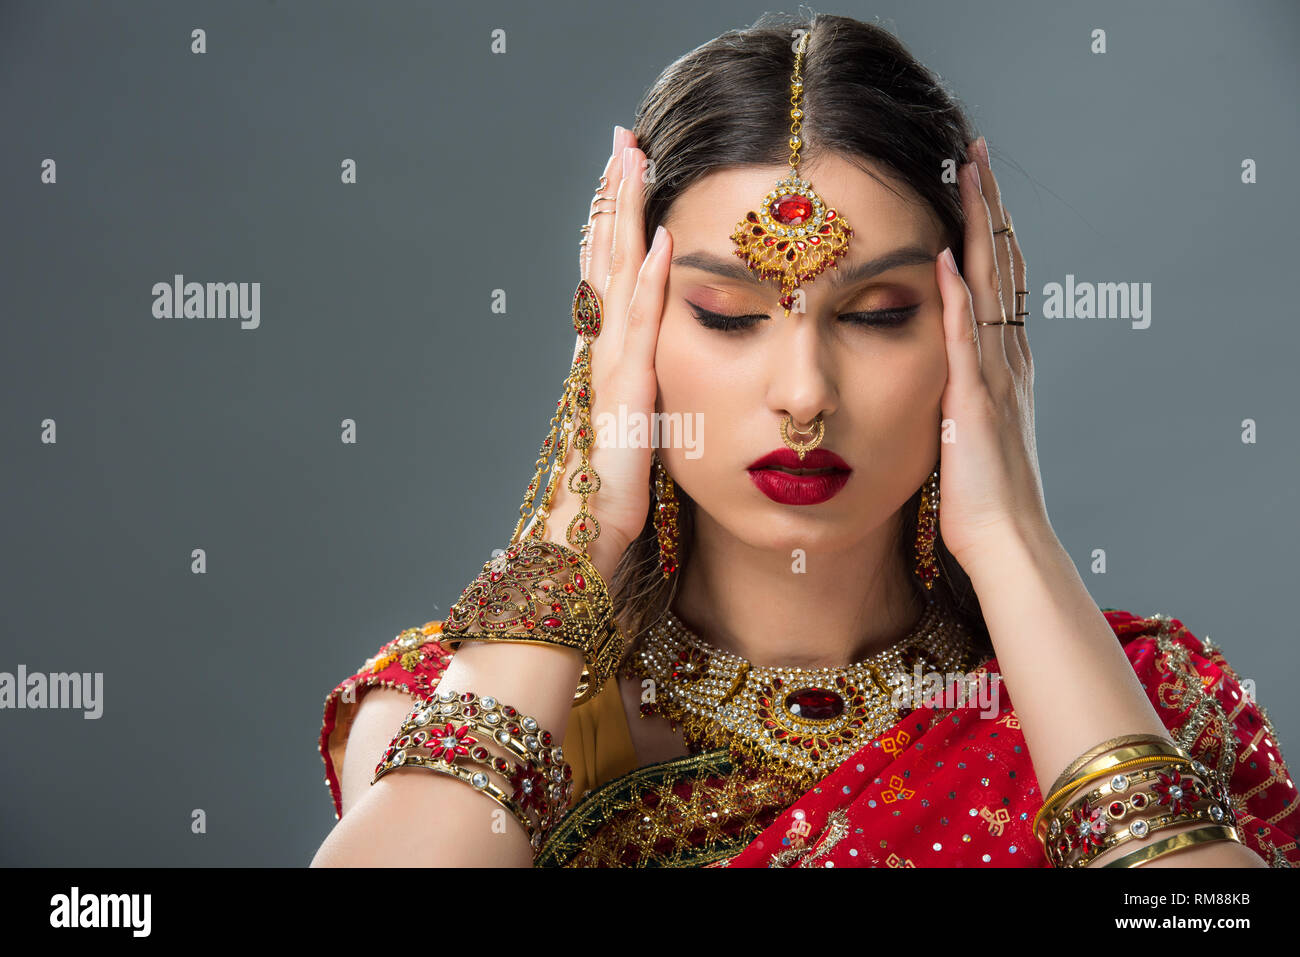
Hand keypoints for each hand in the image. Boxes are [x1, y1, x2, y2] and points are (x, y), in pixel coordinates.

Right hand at [524, 128, 671, 582]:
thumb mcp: (636, 432)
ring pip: (615, 280)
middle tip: (623, 140)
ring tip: (633, 162)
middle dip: (615, 199)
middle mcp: (602, 354)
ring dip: (625, 219)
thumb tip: (660, 370)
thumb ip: (643, 393)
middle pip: (605, 260)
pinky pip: (640, 333)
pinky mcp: (627, 399)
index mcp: (609, 359)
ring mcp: (610, 372)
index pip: (607, 274)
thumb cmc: (611, 500)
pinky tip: (659, 243)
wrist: (583, 548)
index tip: (626, 172)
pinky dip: (647, 286)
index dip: (615, 221)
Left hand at [934, 137, 1051, 569]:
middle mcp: (1006, 357)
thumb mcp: (966, 425)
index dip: (989, 228)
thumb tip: (938, 362)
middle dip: (988, 207)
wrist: (1004, 537)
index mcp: (1002, 362)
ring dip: (979, 228)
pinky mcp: (976, 400)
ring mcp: (995, 375)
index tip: (973, 182)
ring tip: (968, 175)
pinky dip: (961, 293)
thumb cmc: (979, 493)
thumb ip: (958, 386)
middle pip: (1002, 264)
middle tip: (975, 153)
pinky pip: (967, 336)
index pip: (999, 277)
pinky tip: (950, 253)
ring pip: (991, 285)